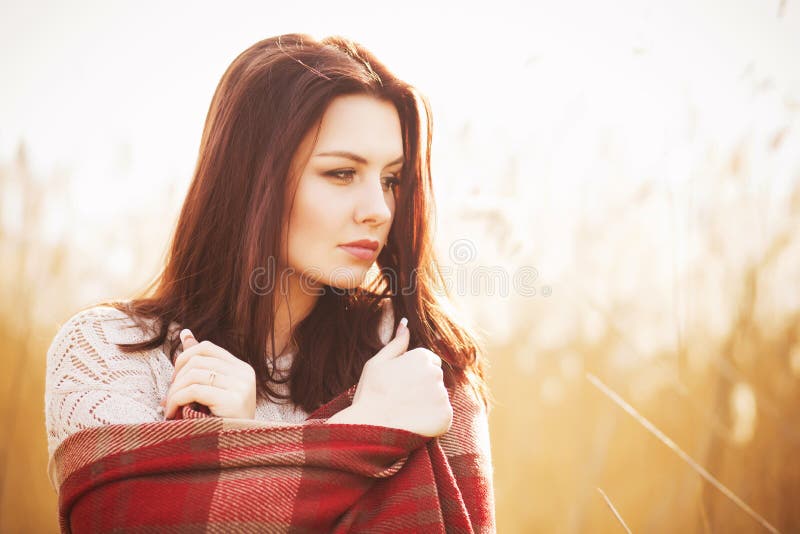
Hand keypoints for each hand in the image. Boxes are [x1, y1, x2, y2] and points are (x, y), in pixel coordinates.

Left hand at [161, 329, 256, 419]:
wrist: (235, 455)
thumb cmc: (219, 425)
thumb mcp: (210, 391)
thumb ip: (200, 364)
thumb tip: (184, 332)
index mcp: (242, 369)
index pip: (206, 348)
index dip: (183, 359)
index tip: (174, 381)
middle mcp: (245, 374)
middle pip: (197, 360)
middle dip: (176, 378)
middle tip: (169, 399)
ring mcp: (242, 386)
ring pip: (194, 374)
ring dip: (174, 392)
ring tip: (170, 409)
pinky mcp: (234, 400)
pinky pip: (195, 390)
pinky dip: (177, 400)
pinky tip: (173, 414)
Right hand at [328, 318, 452, 436]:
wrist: (370, 427)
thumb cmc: (370, 393)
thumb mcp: (377, 362)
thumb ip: (396, 343)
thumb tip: (405, 323)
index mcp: (421, 356)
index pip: (428, 361)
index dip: (413, 374)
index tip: (399, 384)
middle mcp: (436, 373)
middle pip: (435, 378)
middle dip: (423, 386)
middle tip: (401, 398)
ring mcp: (442, 395)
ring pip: (439, 397)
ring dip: (428, 404)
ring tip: (405, 411)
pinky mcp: (446, 416)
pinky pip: (443, 416)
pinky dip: (432, 420)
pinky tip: (414, 423)